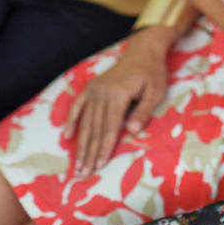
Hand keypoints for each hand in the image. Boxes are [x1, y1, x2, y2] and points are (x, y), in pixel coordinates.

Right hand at [64, 25, 173, 175]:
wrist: (143, 50)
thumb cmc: (153, 72)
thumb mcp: (156, 90)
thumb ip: (144, 111)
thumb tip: (132, 131)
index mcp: (118, 93)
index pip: (110, 127)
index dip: (104, 148)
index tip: (99, 167)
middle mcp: (102, 92)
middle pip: (95, 128)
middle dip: (89, 153)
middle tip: (83, 174)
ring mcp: (94, 89)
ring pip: (86, 121)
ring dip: (81, 144)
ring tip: (77, 164)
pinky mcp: (91, 86)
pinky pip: (78, 106)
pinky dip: (72, 121)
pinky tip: (67, 136)